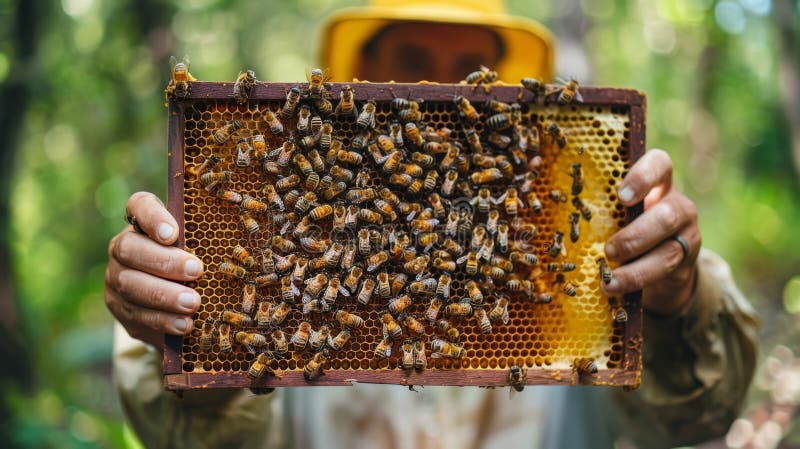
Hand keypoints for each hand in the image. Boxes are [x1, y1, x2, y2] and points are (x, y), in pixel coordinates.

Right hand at [105, 192, 203, 347]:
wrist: (169, 303)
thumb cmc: (190, 263)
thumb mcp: (196, 248)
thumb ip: (201, 242)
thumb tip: (237, 246)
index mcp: (141, 223)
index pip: (139, 206)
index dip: (152, 217)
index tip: (173, 232)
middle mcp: (122, 248)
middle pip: (131, 249)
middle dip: (165, 261)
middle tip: (196, 270)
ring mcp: (116, 279)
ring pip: (131, 285)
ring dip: (165, 296)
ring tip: (192, 303)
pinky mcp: (120, 309)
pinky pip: (136, 315)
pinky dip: (163, 321)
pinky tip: (184, 324)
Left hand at [602, 150, 700, 314]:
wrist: (660, 256)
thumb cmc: (625, 220)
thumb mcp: (617, 207)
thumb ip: (600, 202)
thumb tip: (554, 208)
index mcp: (657, 181)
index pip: (659, 163)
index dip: (643, 177)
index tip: (622, 196)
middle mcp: (676, 203)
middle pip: (668, 214)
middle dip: (636, 236)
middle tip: (609, 250)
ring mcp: (686, 233)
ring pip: (669, 251)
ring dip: (636, 270)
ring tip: (609, 281)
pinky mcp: (686, 261)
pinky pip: (666, 273)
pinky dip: (638, 282)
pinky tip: (615, 289)